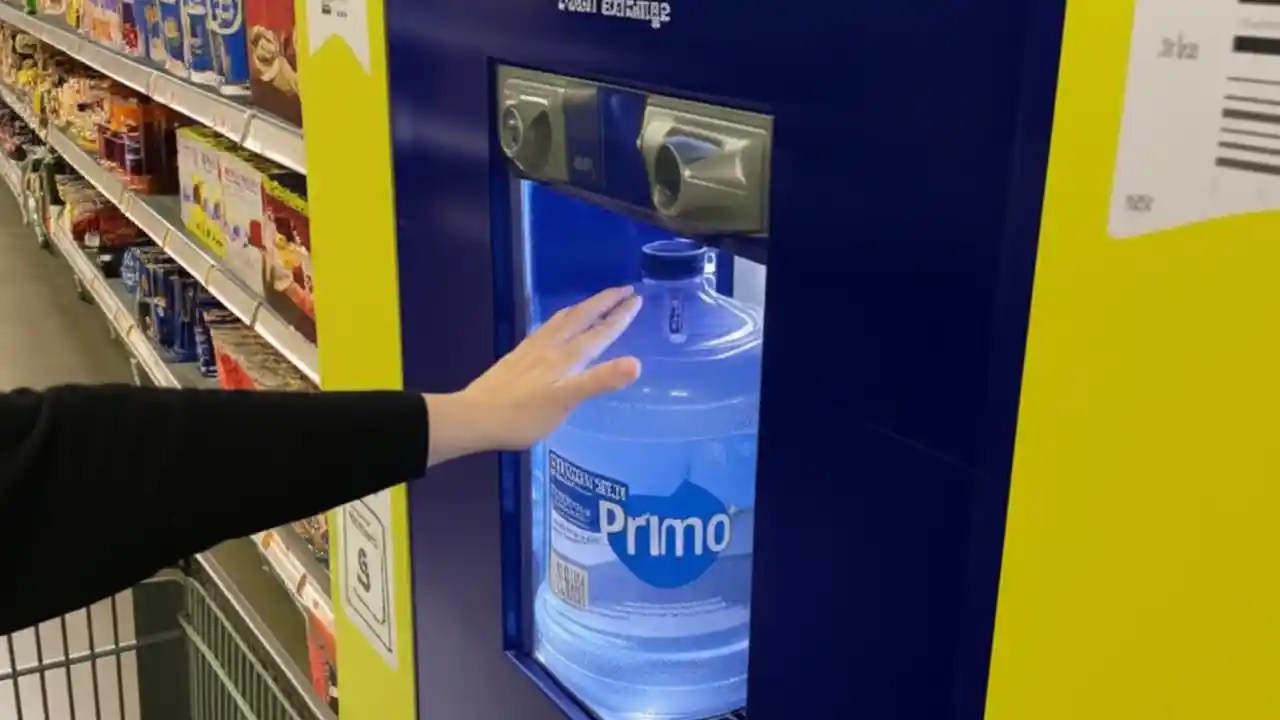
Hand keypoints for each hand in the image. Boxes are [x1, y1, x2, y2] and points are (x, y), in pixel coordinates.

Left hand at [424, 286, 642, 466]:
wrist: (474, 417)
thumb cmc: (522, 415)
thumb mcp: (565, 401)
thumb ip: (600, 381)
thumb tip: (636, 363)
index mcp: (565, 357)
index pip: (599, 332)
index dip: (619, 316)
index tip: (637, 299)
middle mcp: (550, 346)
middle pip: (581, 317)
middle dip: (604, 302)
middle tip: (624, 289)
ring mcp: (532, 349)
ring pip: (563, 320)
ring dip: (583, 308)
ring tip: (594, 302)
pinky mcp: (519, 356)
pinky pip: (548, 328)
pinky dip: (562, 320)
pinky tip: (556, 327)